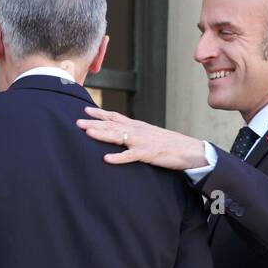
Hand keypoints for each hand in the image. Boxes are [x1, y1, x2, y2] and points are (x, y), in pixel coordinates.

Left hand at [77, 107, 206, 169]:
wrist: (190, 150)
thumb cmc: (171, 145)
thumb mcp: (151, 135)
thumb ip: (137, 134)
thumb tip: (126, 135)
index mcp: (138, 126)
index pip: (116, 117)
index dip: (100, 113)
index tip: (85, 109)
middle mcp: (138, 130)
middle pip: (112, 125)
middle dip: (94, 123)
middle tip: (78, 121)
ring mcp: (142, 142)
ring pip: (118, 136)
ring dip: (102, 134)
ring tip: (87, 133)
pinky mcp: (148, 154)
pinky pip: (130, 156)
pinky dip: (118, 157)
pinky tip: (107, 158)